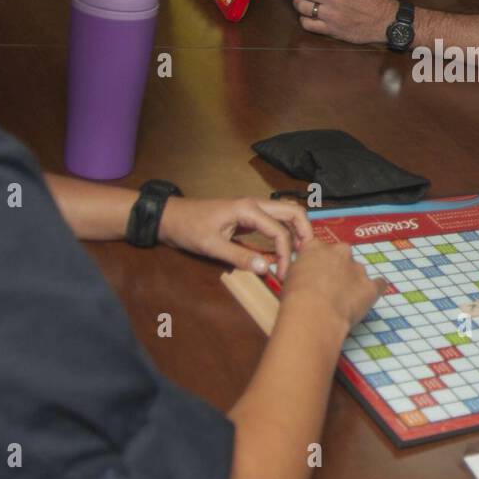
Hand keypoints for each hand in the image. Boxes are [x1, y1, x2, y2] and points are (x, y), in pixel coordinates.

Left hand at [158, 196, 311, 274]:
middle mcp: (255, 203)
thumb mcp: (212, 246)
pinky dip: (286, 230)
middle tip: (307, 257)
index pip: (279, 231)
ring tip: (300, 253)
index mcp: (248, 209)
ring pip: (287, 212)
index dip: (285, 254)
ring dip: (298, 230)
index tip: (282, 275)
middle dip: (305, 232)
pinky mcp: (249, 214)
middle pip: (293, 212)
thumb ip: (240, 256)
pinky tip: (286, 247)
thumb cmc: (189, 228)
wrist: (171, 217)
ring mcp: (253, 207)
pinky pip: (275, 219)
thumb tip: (266, 268)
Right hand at [278, 238, 383, 332]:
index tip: (315, 275)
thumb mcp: (288, 279)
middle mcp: (339, 252)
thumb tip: (304, 278)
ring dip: (352, 282)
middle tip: (328, 288)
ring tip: (342, 301)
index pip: (318, 249)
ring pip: (358, 272)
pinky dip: (374, 290)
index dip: (317, 263)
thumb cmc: (295, 300)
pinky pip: (378, 285)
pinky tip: (367, 297)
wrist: (313, 315)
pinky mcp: (371, 287)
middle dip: (337, 269)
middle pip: (341, 256)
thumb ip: (301, 271)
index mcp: (316, 247)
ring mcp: (357, 268)